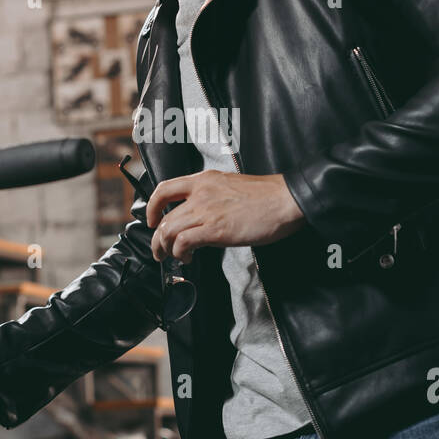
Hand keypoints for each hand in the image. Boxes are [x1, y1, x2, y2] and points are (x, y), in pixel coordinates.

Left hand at [145, 170, 305, 263]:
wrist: (286, 199)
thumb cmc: (266, 196)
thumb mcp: (231, 187)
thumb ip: (212, 197)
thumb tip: (202, 219)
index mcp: (204, 180)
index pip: (164, 189)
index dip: (151, 207)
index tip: (151, 220)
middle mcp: (200, 193)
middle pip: (163, 217)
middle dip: (157, 238)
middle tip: (160, 251)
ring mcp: (207, 211)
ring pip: (168, 230)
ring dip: (165, 248)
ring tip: (172, 257)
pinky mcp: (215, 229)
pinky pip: (183, 242)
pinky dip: (180, 253)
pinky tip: (188, 257)